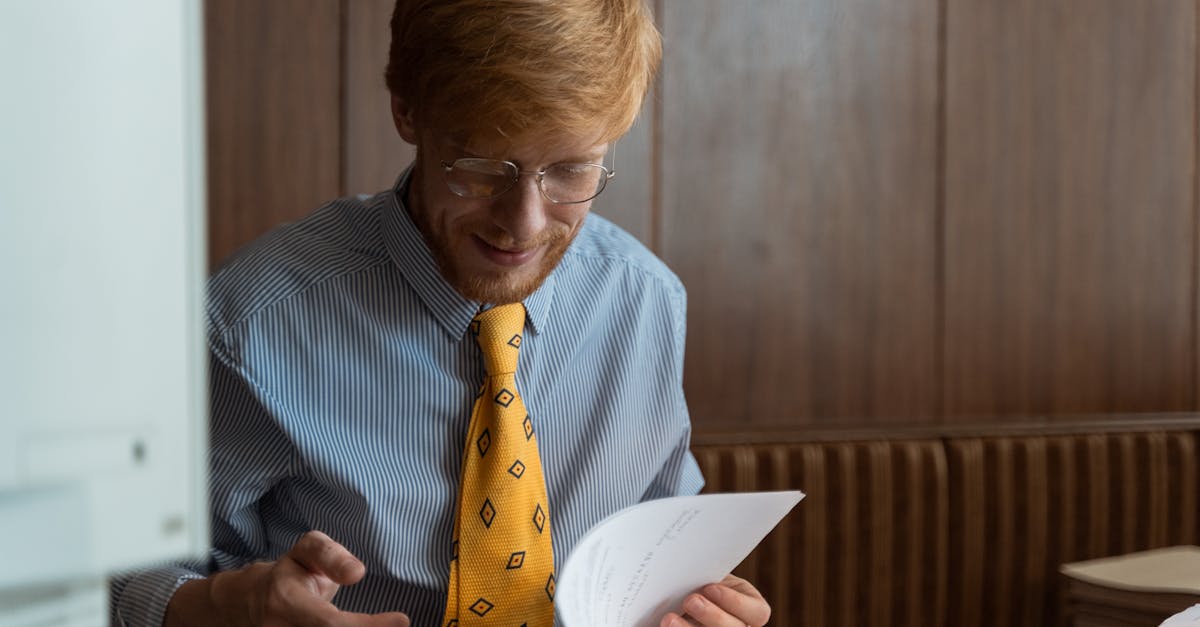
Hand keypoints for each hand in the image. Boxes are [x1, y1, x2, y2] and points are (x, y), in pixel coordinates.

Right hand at [166, 530, 409, 626]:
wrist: (254, 599)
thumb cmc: (293, 570)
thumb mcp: (309, 548)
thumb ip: (331, 555)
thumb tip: (357, 573)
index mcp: (284, 600)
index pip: (331, 623)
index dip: (368, 626)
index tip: (402, 620)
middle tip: (398, 624)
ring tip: (384, 623)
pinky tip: (366, 626)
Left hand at [658, 574, 770, 626]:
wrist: (678, 594)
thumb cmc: (697, 581)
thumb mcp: (707, 574)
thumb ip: (708, 573)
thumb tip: (693, 566)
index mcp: (749, 608)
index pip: (757, 613)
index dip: (736, 603)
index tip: (710, 587)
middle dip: (712, 615)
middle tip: (690, 601)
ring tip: (670, 619)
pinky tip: (663, 626)